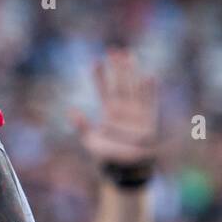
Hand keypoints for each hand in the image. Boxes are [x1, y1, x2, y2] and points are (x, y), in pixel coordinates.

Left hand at [73, 51, 157, 170]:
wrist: (125, 171)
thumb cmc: (108, 158)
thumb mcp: (90, 141)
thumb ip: (82, 126)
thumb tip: (72, 110)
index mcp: (111, 113)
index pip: (105, 91)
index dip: (100, 77)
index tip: (95, 62)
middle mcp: (125, 110)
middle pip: (121, 84)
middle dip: (117, 68)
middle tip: (113, 49)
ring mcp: (137, 114)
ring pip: (133, 88)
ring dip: (131, 72)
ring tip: (128, 55)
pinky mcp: (149, 122)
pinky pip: (149, 103)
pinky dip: (149, 91)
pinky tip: (149, 75)